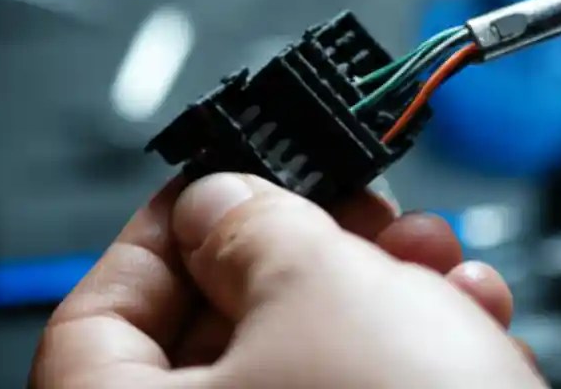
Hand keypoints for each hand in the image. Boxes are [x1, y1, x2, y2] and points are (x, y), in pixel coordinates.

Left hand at [30, 175, 541, 387]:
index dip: (159, 236)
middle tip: (349, 210)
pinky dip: (408, 359)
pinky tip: (465, 318)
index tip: (217, 189)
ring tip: (431, 259)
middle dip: (302, 256)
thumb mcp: (317, 287)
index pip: (95, 322)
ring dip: (376, 297)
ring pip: (305, 371)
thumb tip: (220, 202)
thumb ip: (249, 225)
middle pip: (216, 341)